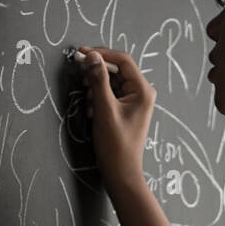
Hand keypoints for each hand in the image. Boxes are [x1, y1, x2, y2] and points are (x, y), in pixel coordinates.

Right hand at [79, 45, 156, 186]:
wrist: (121, 172)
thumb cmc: (116, 144)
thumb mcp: (104, 109)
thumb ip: (98, 80)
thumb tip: (92, 56)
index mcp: (143, 90)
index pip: (122, 60)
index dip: (101, 53)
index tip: (81, 53)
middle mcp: (142, 93)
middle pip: (116, 70)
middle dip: (97, 75)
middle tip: (82, 82)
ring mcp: (135, 102)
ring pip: (111, 83)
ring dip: (96, 89)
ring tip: (90, 104)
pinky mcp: (126, 110)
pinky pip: (110, 95)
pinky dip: (99, 99)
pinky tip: (93, 111)